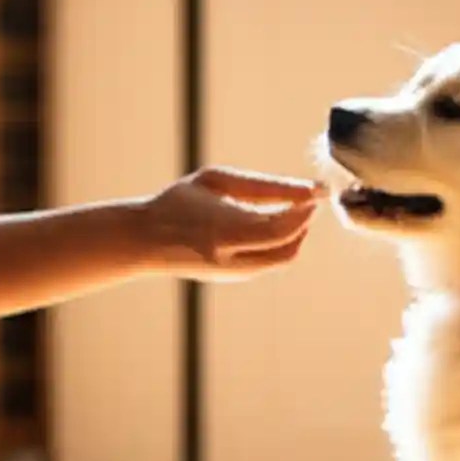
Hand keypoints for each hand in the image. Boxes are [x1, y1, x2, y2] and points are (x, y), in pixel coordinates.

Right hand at [141, 166, 322, 280]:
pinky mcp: (233, 278)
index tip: (316, 189)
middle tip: (306, 199)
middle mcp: (231, 258)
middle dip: (304, 223)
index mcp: (224, 230)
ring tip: (289, 208)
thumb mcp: (216, 182)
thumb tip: (306, 191)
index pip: (283, 227)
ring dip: (294, 234)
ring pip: (283, 258)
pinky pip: (270, 261)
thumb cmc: (179, 202)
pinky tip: (272, 222)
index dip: (305, 208)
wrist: (143, 240)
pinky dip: (280, 242)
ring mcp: (233, 273)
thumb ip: (261, 187)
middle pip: (289, 248)